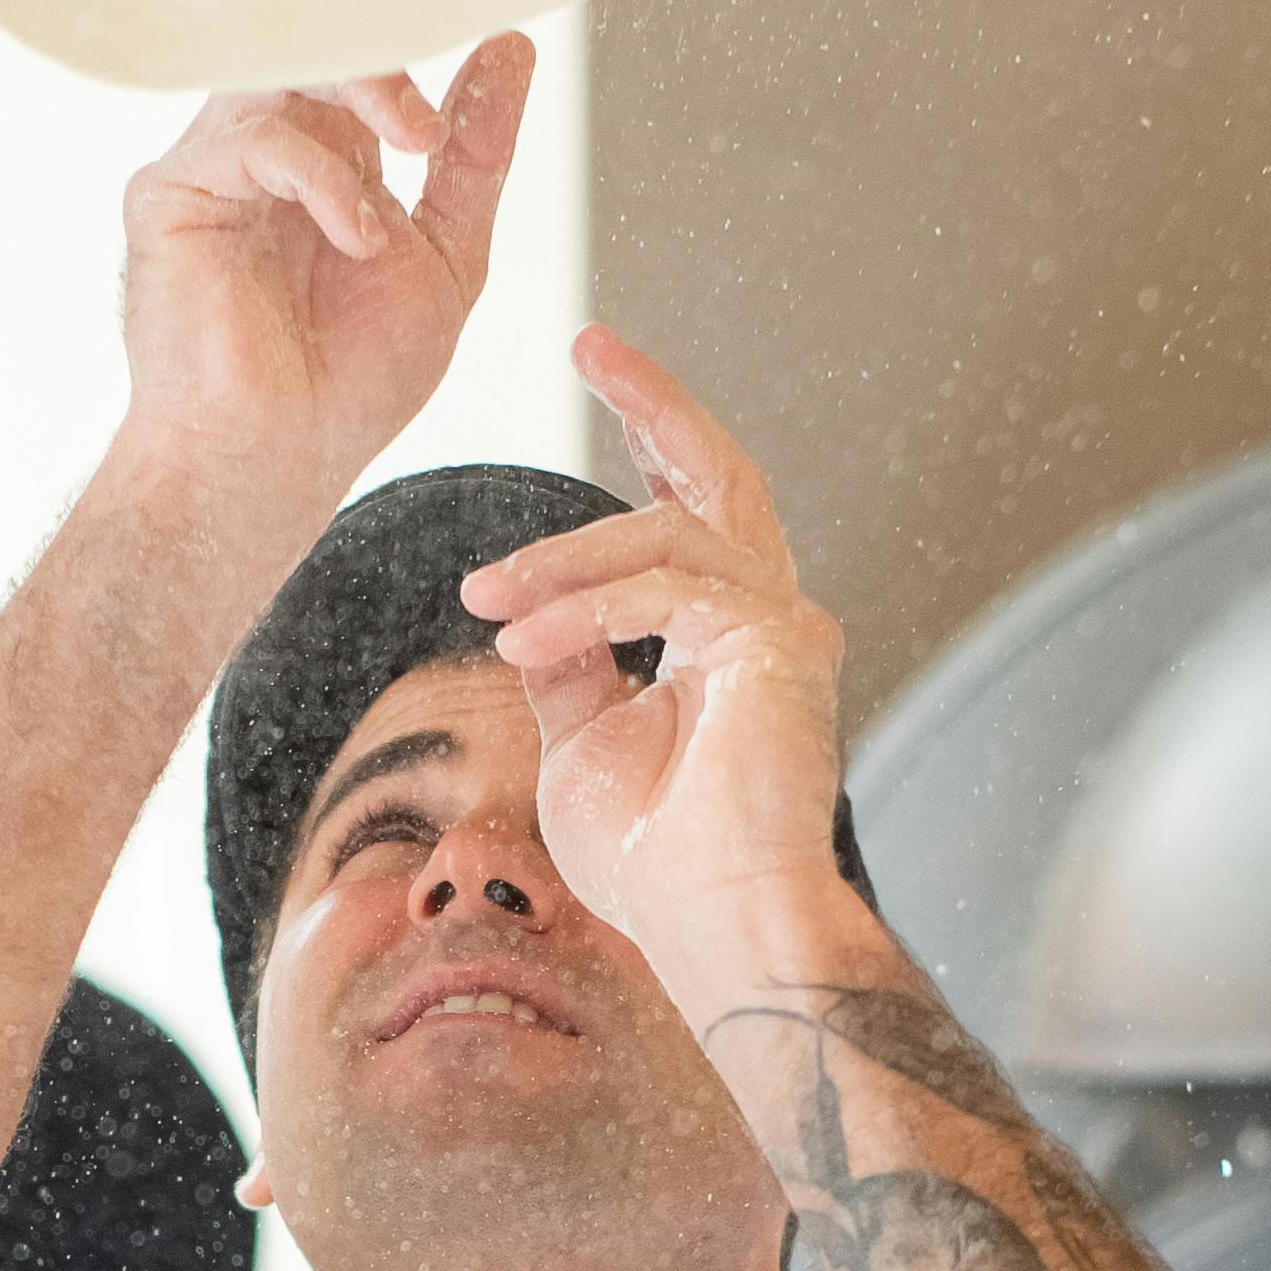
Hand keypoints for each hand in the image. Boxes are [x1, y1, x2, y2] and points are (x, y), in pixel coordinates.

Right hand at [117, 37, 532, 542]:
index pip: (363, 71)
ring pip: (277, 75)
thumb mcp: (445, 257)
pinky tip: (353, 236)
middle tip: (431, 127)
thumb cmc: (348, 384)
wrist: (276, 460)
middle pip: (314, 51)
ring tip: (408, 172)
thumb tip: (512, 50)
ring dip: (360, 104)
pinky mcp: (168, 194)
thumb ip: (475, 157)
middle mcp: (263, 157)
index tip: (480, 67)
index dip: (416, 65)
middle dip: (385, 71)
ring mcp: (211, 171)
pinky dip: (318, 176)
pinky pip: (248, 139)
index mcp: (324, 165)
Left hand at [461, 327, 855, 1005]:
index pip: (692, 511)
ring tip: (487, 600)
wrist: (717, 929)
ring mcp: (783, 628)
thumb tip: (534, 611)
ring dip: (560, 562)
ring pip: (667, 535)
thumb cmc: (655, 864)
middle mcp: (770, 616)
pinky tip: (524, 639)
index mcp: (727, 633)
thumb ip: (572, 661)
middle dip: (652, 400)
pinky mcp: (778, 646)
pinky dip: (584, 609)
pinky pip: (666, 593)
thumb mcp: (582, 743)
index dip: (650, 435)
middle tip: (589, 341)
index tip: (597, 373)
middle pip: (718, 473)